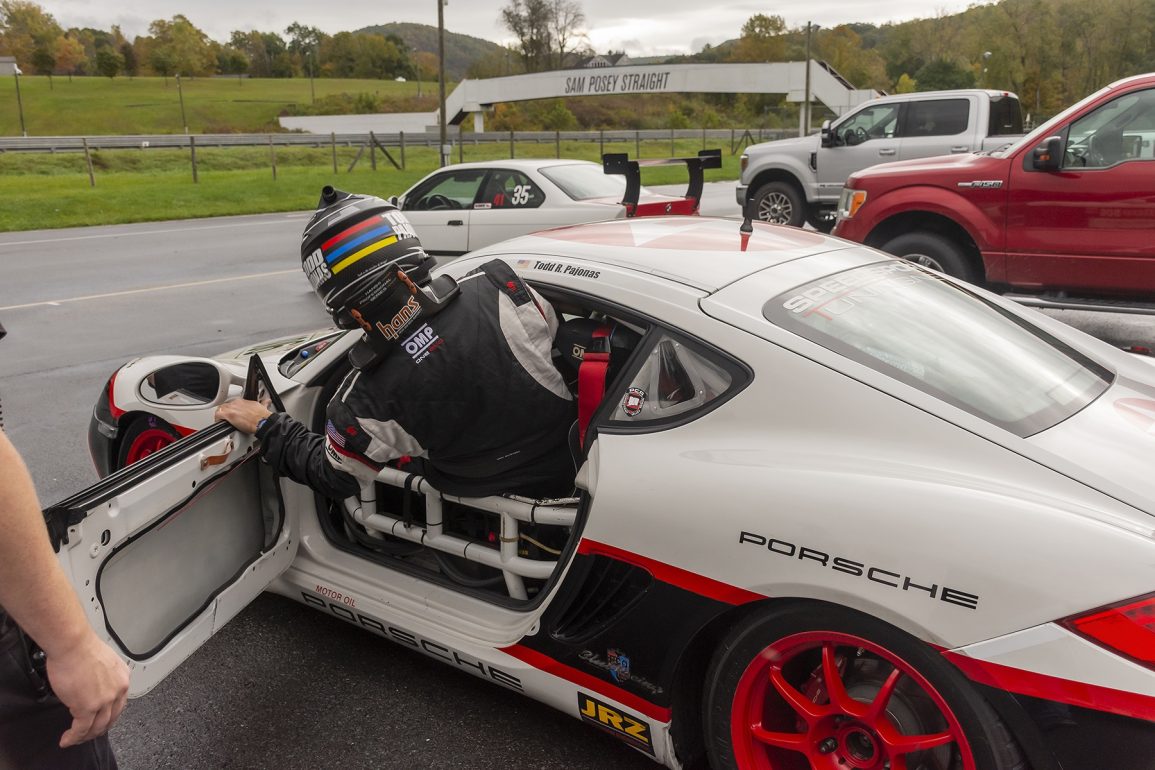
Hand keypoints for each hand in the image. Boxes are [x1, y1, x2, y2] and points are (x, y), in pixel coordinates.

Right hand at [45, 632, 129, 746]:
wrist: (72, 644)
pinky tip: (67, 739)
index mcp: (122, 677)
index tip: (100, 720)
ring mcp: (104, 700)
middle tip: (88, 734)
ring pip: (98, 727)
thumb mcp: (102, 663)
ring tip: (76, 738)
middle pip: (111, 718)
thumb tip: (92, 687)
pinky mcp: (87, 707)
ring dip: (86, 736)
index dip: (108, 716)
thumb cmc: (80, 647)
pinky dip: (74, 737)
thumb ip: (102, 678)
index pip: (119, 704)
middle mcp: (118, 689)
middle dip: (98, 729)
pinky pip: (81, 729)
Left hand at [215, 398, 271, 433]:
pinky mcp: (229, 415)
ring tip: (223, 420)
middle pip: (226, 405)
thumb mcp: (263, 407)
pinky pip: (218, 415)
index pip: (233, 403)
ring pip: (221, 409)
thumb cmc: (263, 416)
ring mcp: (232, 408)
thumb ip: (263, 404)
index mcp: (244, 401)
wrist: (263, 421)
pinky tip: (220, 423)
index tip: (234, 413)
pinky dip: (217, 419)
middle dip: (226, 411)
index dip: (232, 409)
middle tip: (228, 418)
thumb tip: (266, 402)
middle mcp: (237, 403)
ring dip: (221, 415)